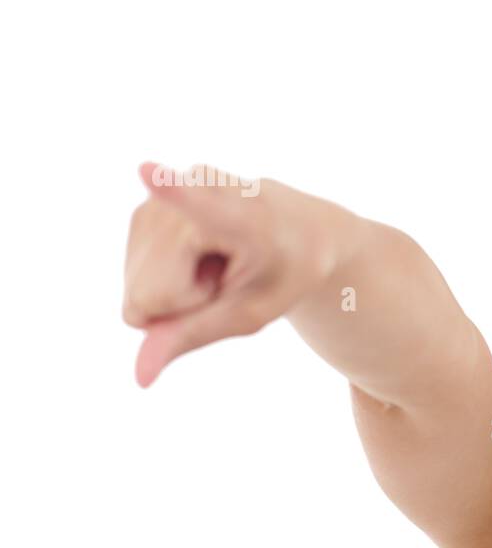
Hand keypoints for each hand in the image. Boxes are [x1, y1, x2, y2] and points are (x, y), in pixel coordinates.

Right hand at [123, 162, 353, 386]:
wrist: (301, 226)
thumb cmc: (286, 272)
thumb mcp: (255, 312)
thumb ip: (195, 335)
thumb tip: (139, 377)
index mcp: (245, 216)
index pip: (201, 205)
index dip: (171, 192)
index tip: (146, 170)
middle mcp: (198, 192)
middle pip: (152, 297)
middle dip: (186, 304)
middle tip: (226, 275)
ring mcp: (165, 194)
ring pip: (138, 289)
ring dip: (177, 290)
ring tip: (218, 262)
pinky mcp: (145, 205)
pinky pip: (134, 277)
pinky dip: (167, 278)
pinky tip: (200, 254)